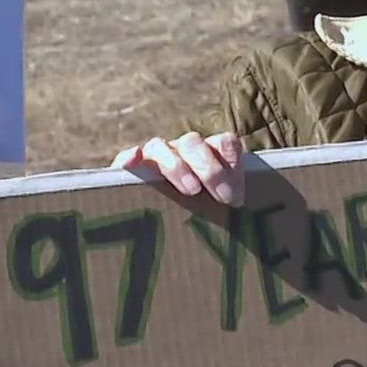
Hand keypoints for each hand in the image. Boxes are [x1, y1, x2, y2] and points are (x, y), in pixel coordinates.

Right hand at [111, 132, 244, 205]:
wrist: (158, 224)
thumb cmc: (203, 214)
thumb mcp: (219, 207)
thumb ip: (230, 199)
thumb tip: (240, 204)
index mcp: (209, 153)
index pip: (224, 142)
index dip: (233, 162)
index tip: (238, 193)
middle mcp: (182, 150)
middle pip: (194, 142)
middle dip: (211, 170)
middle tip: (222, 197)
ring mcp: (155, 156)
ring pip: (161, 146)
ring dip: (177, 166)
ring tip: (192, 190)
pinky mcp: (130, 169)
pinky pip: (126, 156)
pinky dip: (130, 157)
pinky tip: (134, 160)